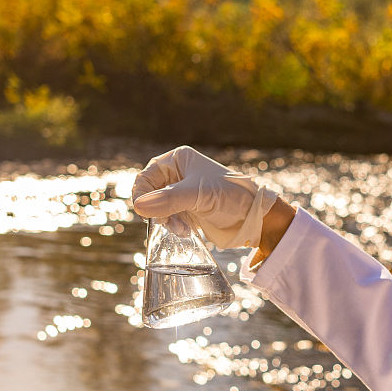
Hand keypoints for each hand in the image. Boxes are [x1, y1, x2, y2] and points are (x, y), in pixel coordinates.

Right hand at [132, 146, 277, 249]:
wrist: (253, 216)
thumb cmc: (229, 196)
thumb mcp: (197, 196)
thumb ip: (167, 200)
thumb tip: (138, 206)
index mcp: (178, 159)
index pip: (147, 175)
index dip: (143, 194)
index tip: (146, 212)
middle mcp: (178, 173)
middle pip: (150, 193)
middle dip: (156, 210)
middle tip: (167, 223)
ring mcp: (183, 192)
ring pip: (158, 207)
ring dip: (166, 220)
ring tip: (181, 229)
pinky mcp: (188, 208)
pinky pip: (169, 217)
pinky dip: (174, 225)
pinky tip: (186, 230)